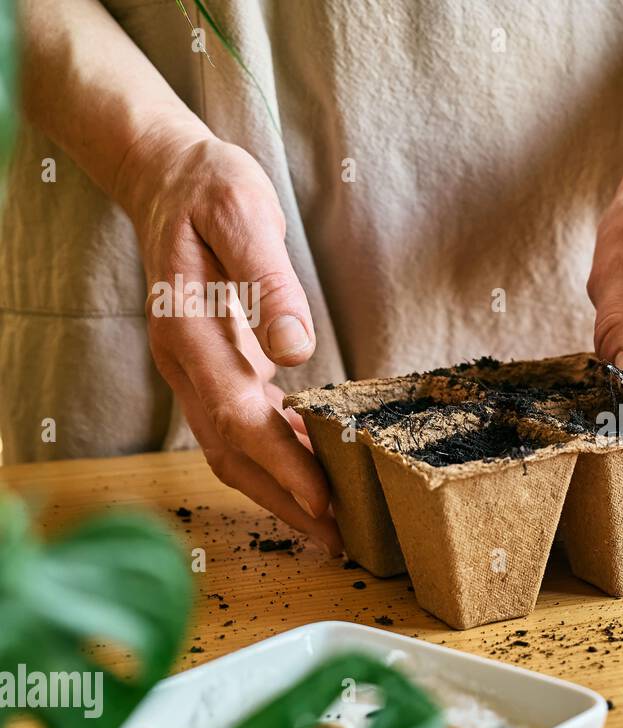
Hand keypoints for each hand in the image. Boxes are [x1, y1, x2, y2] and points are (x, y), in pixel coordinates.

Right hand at [117, 127, 341, 551]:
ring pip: (231, 448)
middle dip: (284, 499)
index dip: (284, 463)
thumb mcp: (245, 216)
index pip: (239, 417)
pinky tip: (312, 469)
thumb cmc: (213, 191)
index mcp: (189, 333)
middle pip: (232, 451)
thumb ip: (268, 281)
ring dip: (278, 490)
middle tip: (337, 540)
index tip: (325, 501)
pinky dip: (274, 457)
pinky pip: (238, 427)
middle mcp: (185, 364)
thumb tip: (296, 349)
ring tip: (328, 524)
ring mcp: (193, 371)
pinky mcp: (211, 369)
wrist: (170, 178)